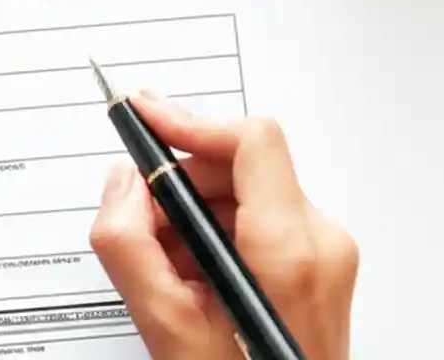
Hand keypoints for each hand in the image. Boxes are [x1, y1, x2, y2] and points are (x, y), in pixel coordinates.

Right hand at [89, 93, 357, 359]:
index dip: (189, 122)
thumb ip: (130, 245)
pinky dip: (209, 236)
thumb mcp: (167, 327)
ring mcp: (321, 255)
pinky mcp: (313, 266)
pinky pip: (252, 222)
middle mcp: (318, 241)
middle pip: (238, 165)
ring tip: (163, 267)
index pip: (250, 140)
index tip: (145, 117)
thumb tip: (121, 186)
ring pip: (240, 193)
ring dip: (189, 215)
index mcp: (291, 249)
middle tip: (137, 219)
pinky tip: (187, 278)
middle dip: (178, 185)